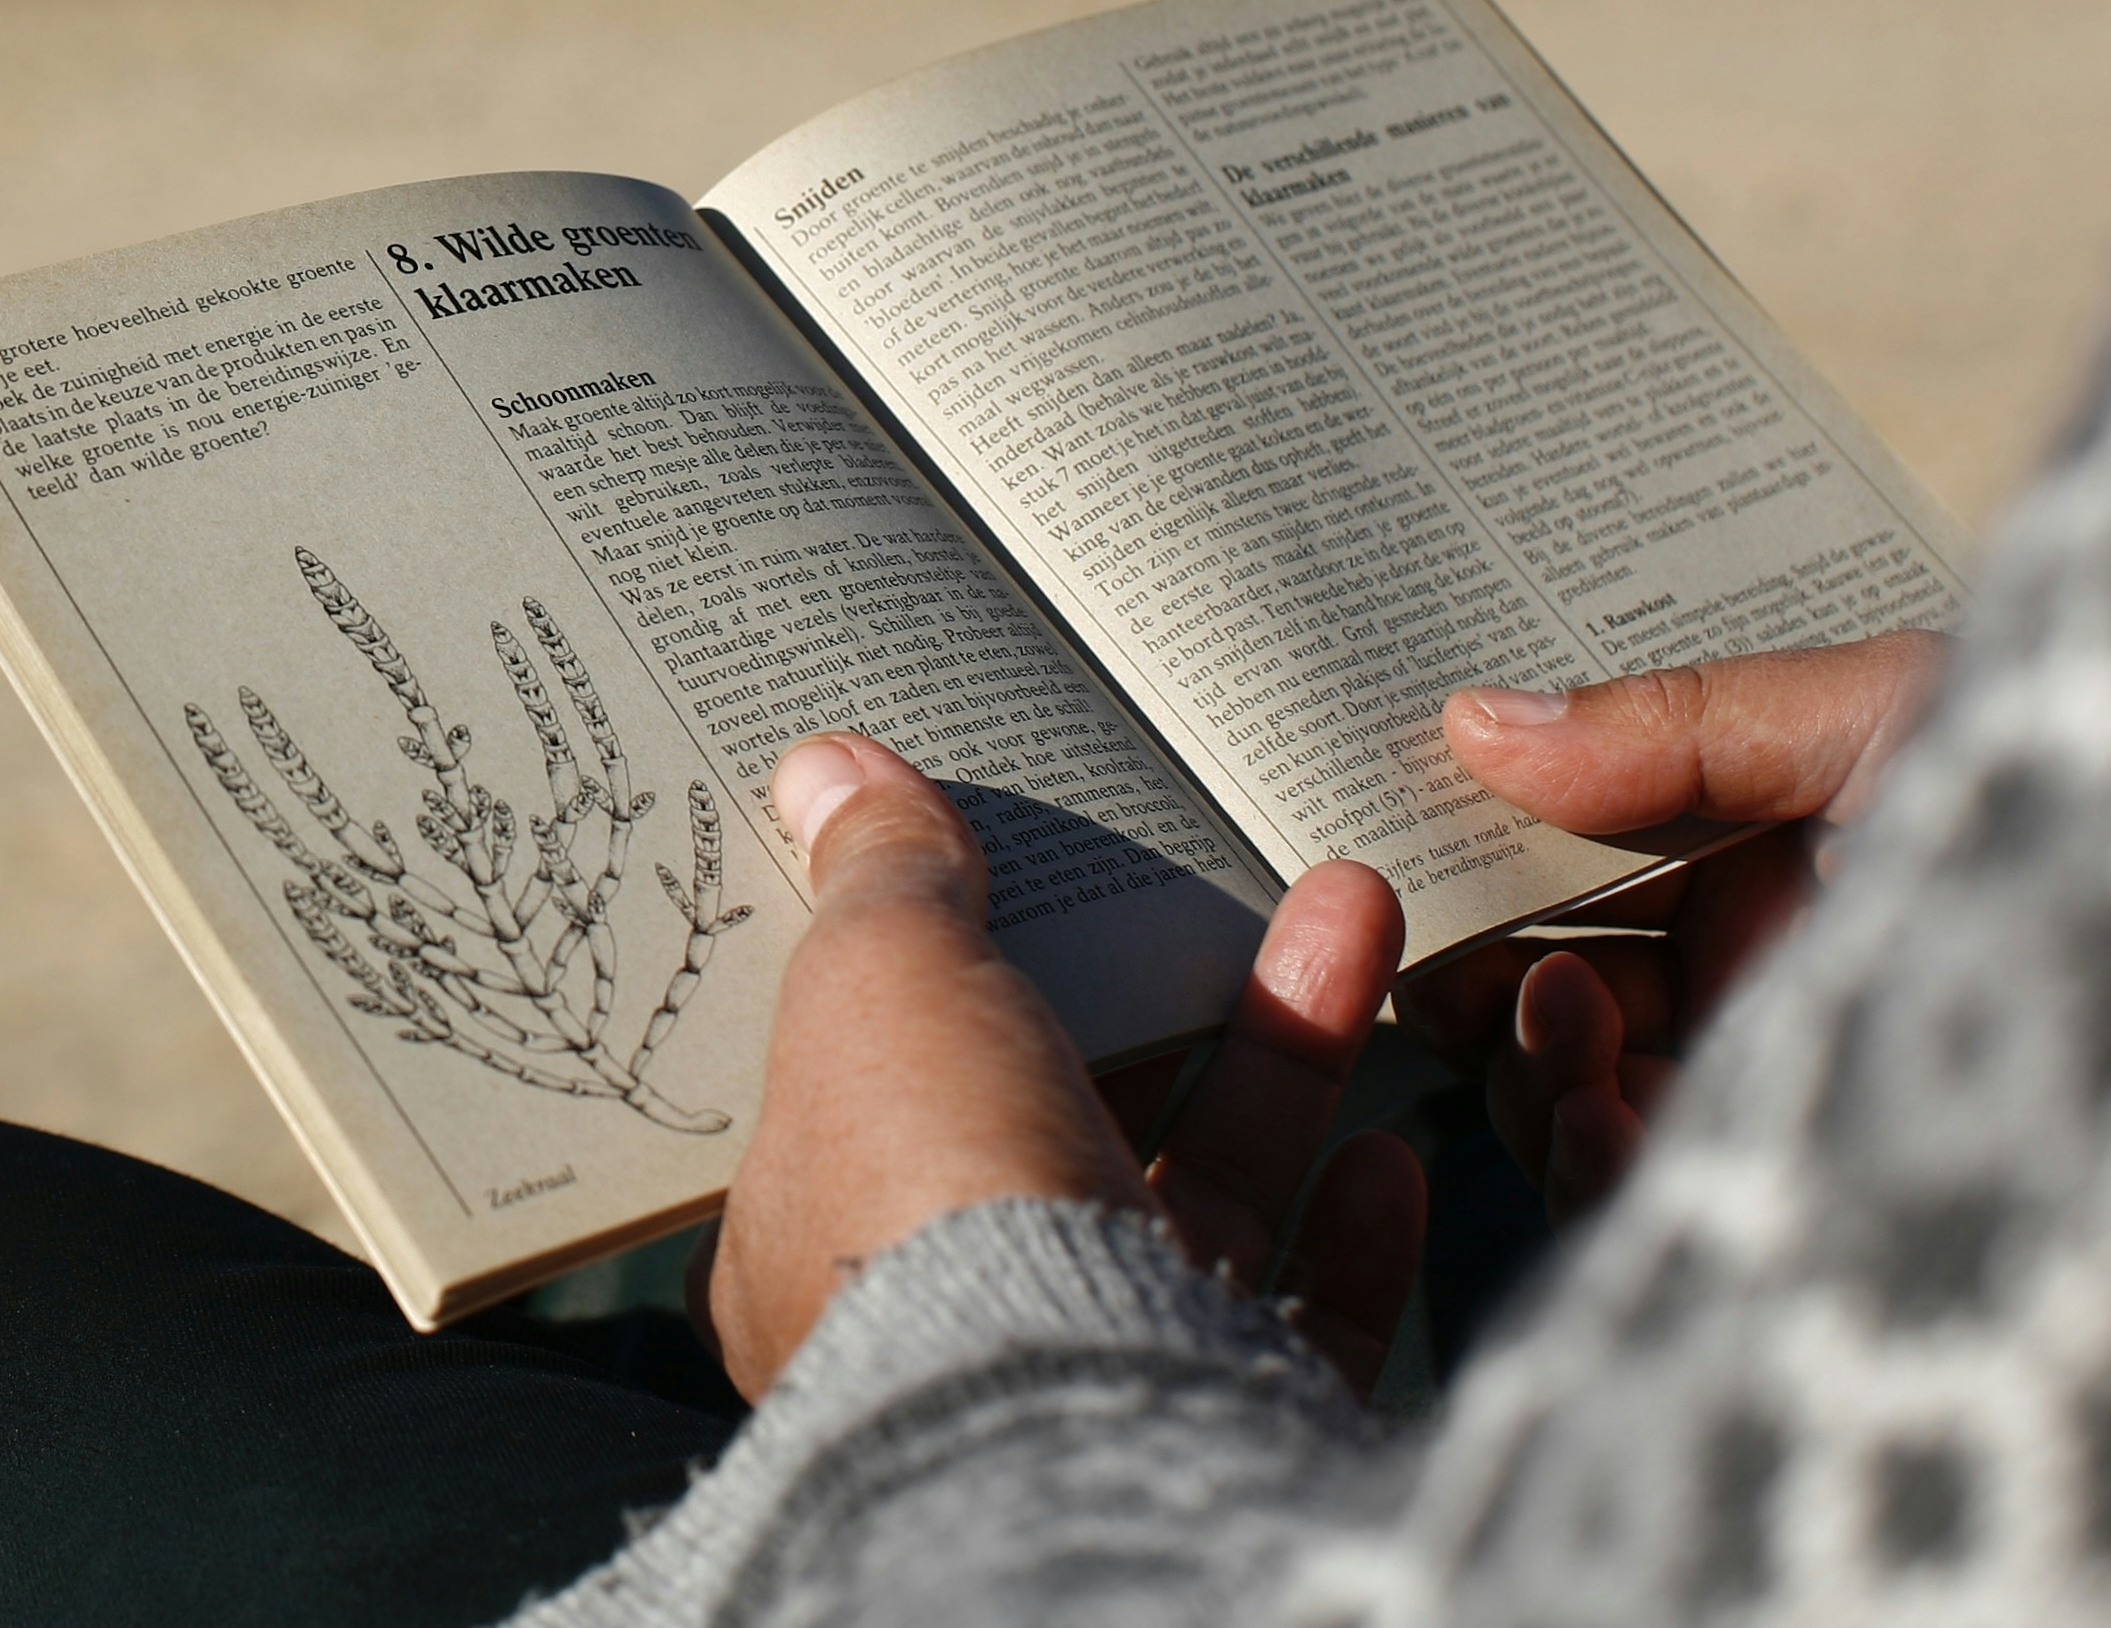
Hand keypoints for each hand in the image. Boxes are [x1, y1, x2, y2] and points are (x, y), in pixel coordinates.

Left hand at [708, 734, 1424, 1399]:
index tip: (1008, 884)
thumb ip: (883, 881)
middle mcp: (941, 1323)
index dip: (940, 978)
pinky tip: (1393, 1154)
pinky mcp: (1226, 1442)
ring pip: (1205, 1205)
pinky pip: (1301, 1333)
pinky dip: (1351, 1234)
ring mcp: (1088, 1384)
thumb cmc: (939, 1204)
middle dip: (1165, 981)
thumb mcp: (882, 988)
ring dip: (1288, 1053)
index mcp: (814, 1238)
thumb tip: (824, 766)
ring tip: (1357, 907)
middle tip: (1225, 860)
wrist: (1084, 1433)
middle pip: (1062, 1126)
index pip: (870, 1090)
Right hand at [1396, 630, 1946, 1222]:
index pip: (1574, 872)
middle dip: (1473, 972)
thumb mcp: (1872, 720)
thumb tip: (1481, 719)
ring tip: (1546, 1002)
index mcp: (1765, 862)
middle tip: (1447, 944)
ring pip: (1568, 1101)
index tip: (1409, 848)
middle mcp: (1755, 983)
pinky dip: (1577, 1152)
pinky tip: (1587, 1092)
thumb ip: (1675, 725)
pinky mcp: (1793, 1192)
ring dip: (1520, 1061)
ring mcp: (1768, 1091)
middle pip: (1547, 993)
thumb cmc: (2063, 808)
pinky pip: (1637, 1197)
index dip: (1477, 865)